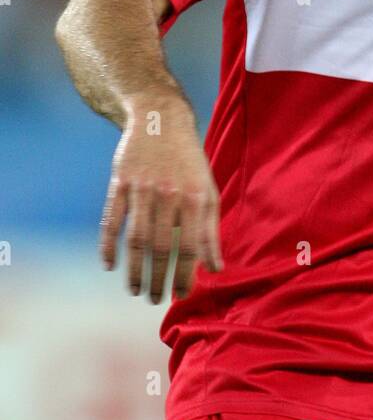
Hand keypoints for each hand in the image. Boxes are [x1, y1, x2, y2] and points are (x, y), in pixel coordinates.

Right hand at [99, 92, 222, 303]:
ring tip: (135, 291)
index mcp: (194, 197)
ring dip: (134, 270)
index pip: (190, 246)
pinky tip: (109, 265)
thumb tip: (217, 268)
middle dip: (158, 279)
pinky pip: (111, 219)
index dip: (186, 275)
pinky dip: (108, 244)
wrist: (161, 119)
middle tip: (154, 300)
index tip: (181, 296)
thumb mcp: (208, 191)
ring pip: (136, 238)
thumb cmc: (189, 162)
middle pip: (161, 247)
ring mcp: (142, 188)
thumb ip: (211, 231)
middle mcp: (168, 194)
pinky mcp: (120, 182)